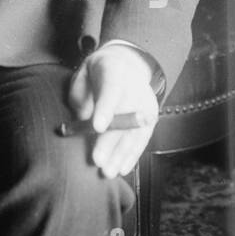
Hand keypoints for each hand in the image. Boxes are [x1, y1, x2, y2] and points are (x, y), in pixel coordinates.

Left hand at [67, 44, 158, 177]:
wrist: (125, 63)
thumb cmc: (96, 75)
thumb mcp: (83, 77)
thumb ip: (82, 99)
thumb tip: (83, 125)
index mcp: (114, 70)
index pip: (111, 89)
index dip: (105, 109)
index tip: (97, 127)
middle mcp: (135, 86)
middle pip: (125, 115)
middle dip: (111, 140)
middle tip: (97, 160)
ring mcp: (146, 102)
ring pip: (135, 131)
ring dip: (121, 154)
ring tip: (107, 171)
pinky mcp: (152, 117)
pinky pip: (143, 139)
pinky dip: (131, 155)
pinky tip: (122, 168)